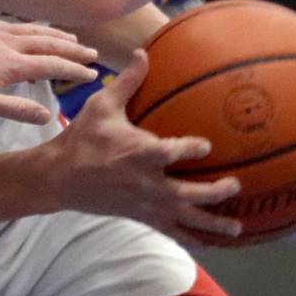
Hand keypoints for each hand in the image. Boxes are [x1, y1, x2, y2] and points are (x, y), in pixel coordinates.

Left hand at [0, 17, 99, 124]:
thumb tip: (48, 115)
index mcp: (13, 64)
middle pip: (48, 44)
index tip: (92, 73)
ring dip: (55, 35)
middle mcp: (10, 43)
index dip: (74, 70)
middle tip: (91, 53)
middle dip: (72, 49)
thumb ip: (15, 109)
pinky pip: (16, 24)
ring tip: (71, 37)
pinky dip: (33, 27)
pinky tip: (31, 28)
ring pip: (34, 30)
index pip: (52, 66)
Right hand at [44, 51, 241, 243]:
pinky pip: (172, 232)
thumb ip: (127, 81)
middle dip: (215, 192)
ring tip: (236, 228)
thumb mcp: (102, 105)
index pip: (174, 152)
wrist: (59, 177)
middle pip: (188, 193)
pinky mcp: (141, 217)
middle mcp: (146, 183)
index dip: (194, 148)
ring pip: (184, 219)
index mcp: (138, 153)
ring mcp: (145, 204)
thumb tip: (143, 52)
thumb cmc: (82, 138)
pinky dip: (193, 239)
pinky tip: (212, 243)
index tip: (208, 145)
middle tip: (235, 185)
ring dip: (212, 224)